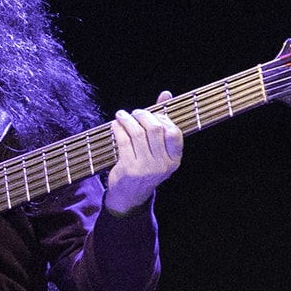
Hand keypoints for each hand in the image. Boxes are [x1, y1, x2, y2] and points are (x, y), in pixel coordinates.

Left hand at [104, 91, 182, 214]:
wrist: (130, 196)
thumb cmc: (145, 167)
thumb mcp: (157, 149)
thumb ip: (162, 121)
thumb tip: (166, 94)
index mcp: (174, 160)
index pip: (174, 132)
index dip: (163, 118)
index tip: (153, 114)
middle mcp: (163, 165)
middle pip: (155, 129)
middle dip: (144, 115)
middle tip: (135, 113)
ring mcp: (146, 168)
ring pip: (138, 133)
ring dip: (128, 120)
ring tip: (121, 115)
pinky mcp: (129, 169)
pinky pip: (124, 141)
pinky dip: (119, 129)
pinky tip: (116, 125)